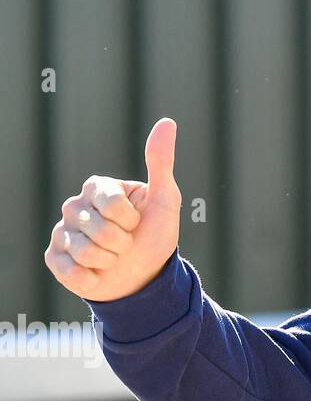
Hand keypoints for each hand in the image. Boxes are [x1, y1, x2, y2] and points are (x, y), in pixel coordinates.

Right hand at [45, 118, 183, 301]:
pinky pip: (69, 271)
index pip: (111, 204)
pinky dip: (91, 277)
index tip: (137, 221)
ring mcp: (62, 232)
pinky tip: (98, 273)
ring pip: (84, 252)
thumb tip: (167, 122)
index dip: (130, 219)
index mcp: (98, 188)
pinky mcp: (54, 259)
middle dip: (122, 242)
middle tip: (126, 243)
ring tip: (113, 257)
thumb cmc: (154, 233)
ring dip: (109, 260)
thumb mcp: (165, 198)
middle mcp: (75, 206)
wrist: (144, 275)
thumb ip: (161, 162)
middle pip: (99, 230)